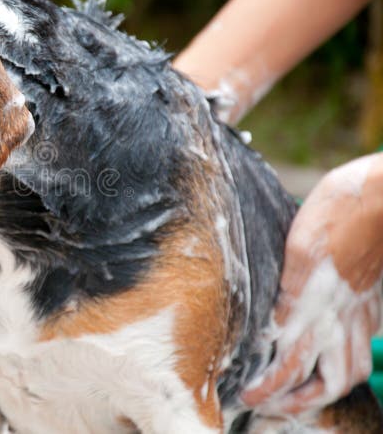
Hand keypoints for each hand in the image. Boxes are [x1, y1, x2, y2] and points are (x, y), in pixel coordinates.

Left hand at [242, 153, 382, 414]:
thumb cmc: (339, 210)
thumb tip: (276, 326)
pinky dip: (345, 360)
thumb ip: (289, 289)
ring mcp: (362, 312)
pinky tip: (330, 353)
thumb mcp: (300, 245)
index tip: (247, 396)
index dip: (268, 388)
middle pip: (327, 382)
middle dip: (297, 402)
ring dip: (324, 389)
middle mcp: (342, 317)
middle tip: (269, 406)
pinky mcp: (373, 302)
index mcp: (317, 305)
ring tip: (300, 393)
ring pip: (351, 370)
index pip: (290, 365)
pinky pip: (362, 344)